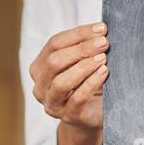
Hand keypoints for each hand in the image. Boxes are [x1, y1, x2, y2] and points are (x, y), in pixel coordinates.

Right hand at [29, 23, 109, 144]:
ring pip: (61, 82)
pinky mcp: (67, 116)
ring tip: (103, 58)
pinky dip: (91, 83)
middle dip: (81, 49)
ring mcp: (52, 104)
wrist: (91, 115)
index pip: (54, 44)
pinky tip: (104, 72)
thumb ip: (84, 47)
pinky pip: (77, 98)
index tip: (101, 28)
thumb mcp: (81, 62)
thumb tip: (100, 29)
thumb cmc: (86, 84)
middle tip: (104, 43)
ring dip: (84, 67)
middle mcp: (40, 86)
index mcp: (39, 68)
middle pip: (55, 61)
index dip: (78, 34)